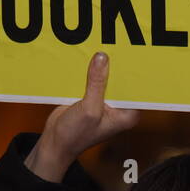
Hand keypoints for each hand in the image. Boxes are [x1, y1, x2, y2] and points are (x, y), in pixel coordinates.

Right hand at [24, 51, 139, 182]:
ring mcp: (104, 102)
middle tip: (113, 47)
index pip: (135, 88)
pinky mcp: (91, 97)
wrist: (54, 143)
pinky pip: (93, 80)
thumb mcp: (89, 109)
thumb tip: (102, 58)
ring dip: (100, 69)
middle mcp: (118, 108)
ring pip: (106, 78)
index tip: (129, 54)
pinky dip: (89, 73)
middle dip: (115, 67)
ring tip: (99, 50)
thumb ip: (96, 82)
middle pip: (120, 81)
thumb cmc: (75, 136)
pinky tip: (86, 62)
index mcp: (126, 114)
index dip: (132, 71)